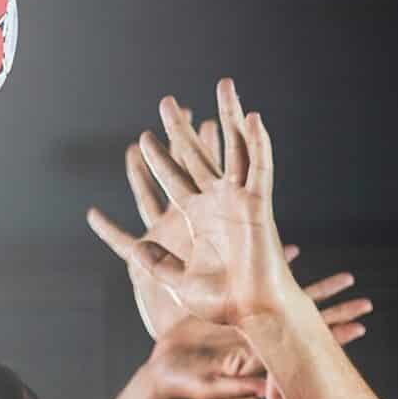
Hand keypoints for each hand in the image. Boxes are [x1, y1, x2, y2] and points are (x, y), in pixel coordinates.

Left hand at [86, 79, 298, 325]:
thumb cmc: (222, 304)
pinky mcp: (259, 205)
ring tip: (224, 84)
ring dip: (229, 117)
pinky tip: (252, 117)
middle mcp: (218, 203)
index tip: (142, 140)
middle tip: (166, 102)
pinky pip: (260, 168)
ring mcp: (240, 200)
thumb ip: (158, 263)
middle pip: (198, 155)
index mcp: (198, 218)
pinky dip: (258, 143)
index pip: (174, 179)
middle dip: (182, 129)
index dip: (159, 159)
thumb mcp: (178, 282)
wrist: (253, 313)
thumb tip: (137, 247)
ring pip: (235, 150)